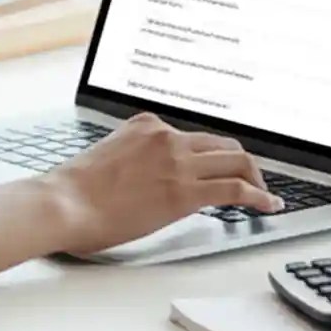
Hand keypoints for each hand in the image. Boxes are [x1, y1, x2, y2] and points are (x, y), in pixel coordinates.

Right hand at [42, 113, 283, 254]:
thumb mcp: (108, 158)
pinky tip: (267, 205)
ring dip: (256, 177)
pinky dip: (258, 195)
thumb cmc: (73, 191)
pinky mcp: (185, 190)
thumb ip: (135, 159)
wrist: (63, 203)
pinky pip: (235, 188)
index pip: (192, 135)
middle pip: (222, 142)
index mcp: (146, 126)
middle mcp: (166, 136)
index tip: (220, 164)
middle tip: (250, 178)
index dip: (212, 153)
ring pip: (236, 160)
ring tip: (264, 193)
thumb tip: (146, 180)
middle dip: (242, 161)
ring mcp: (177, 160)